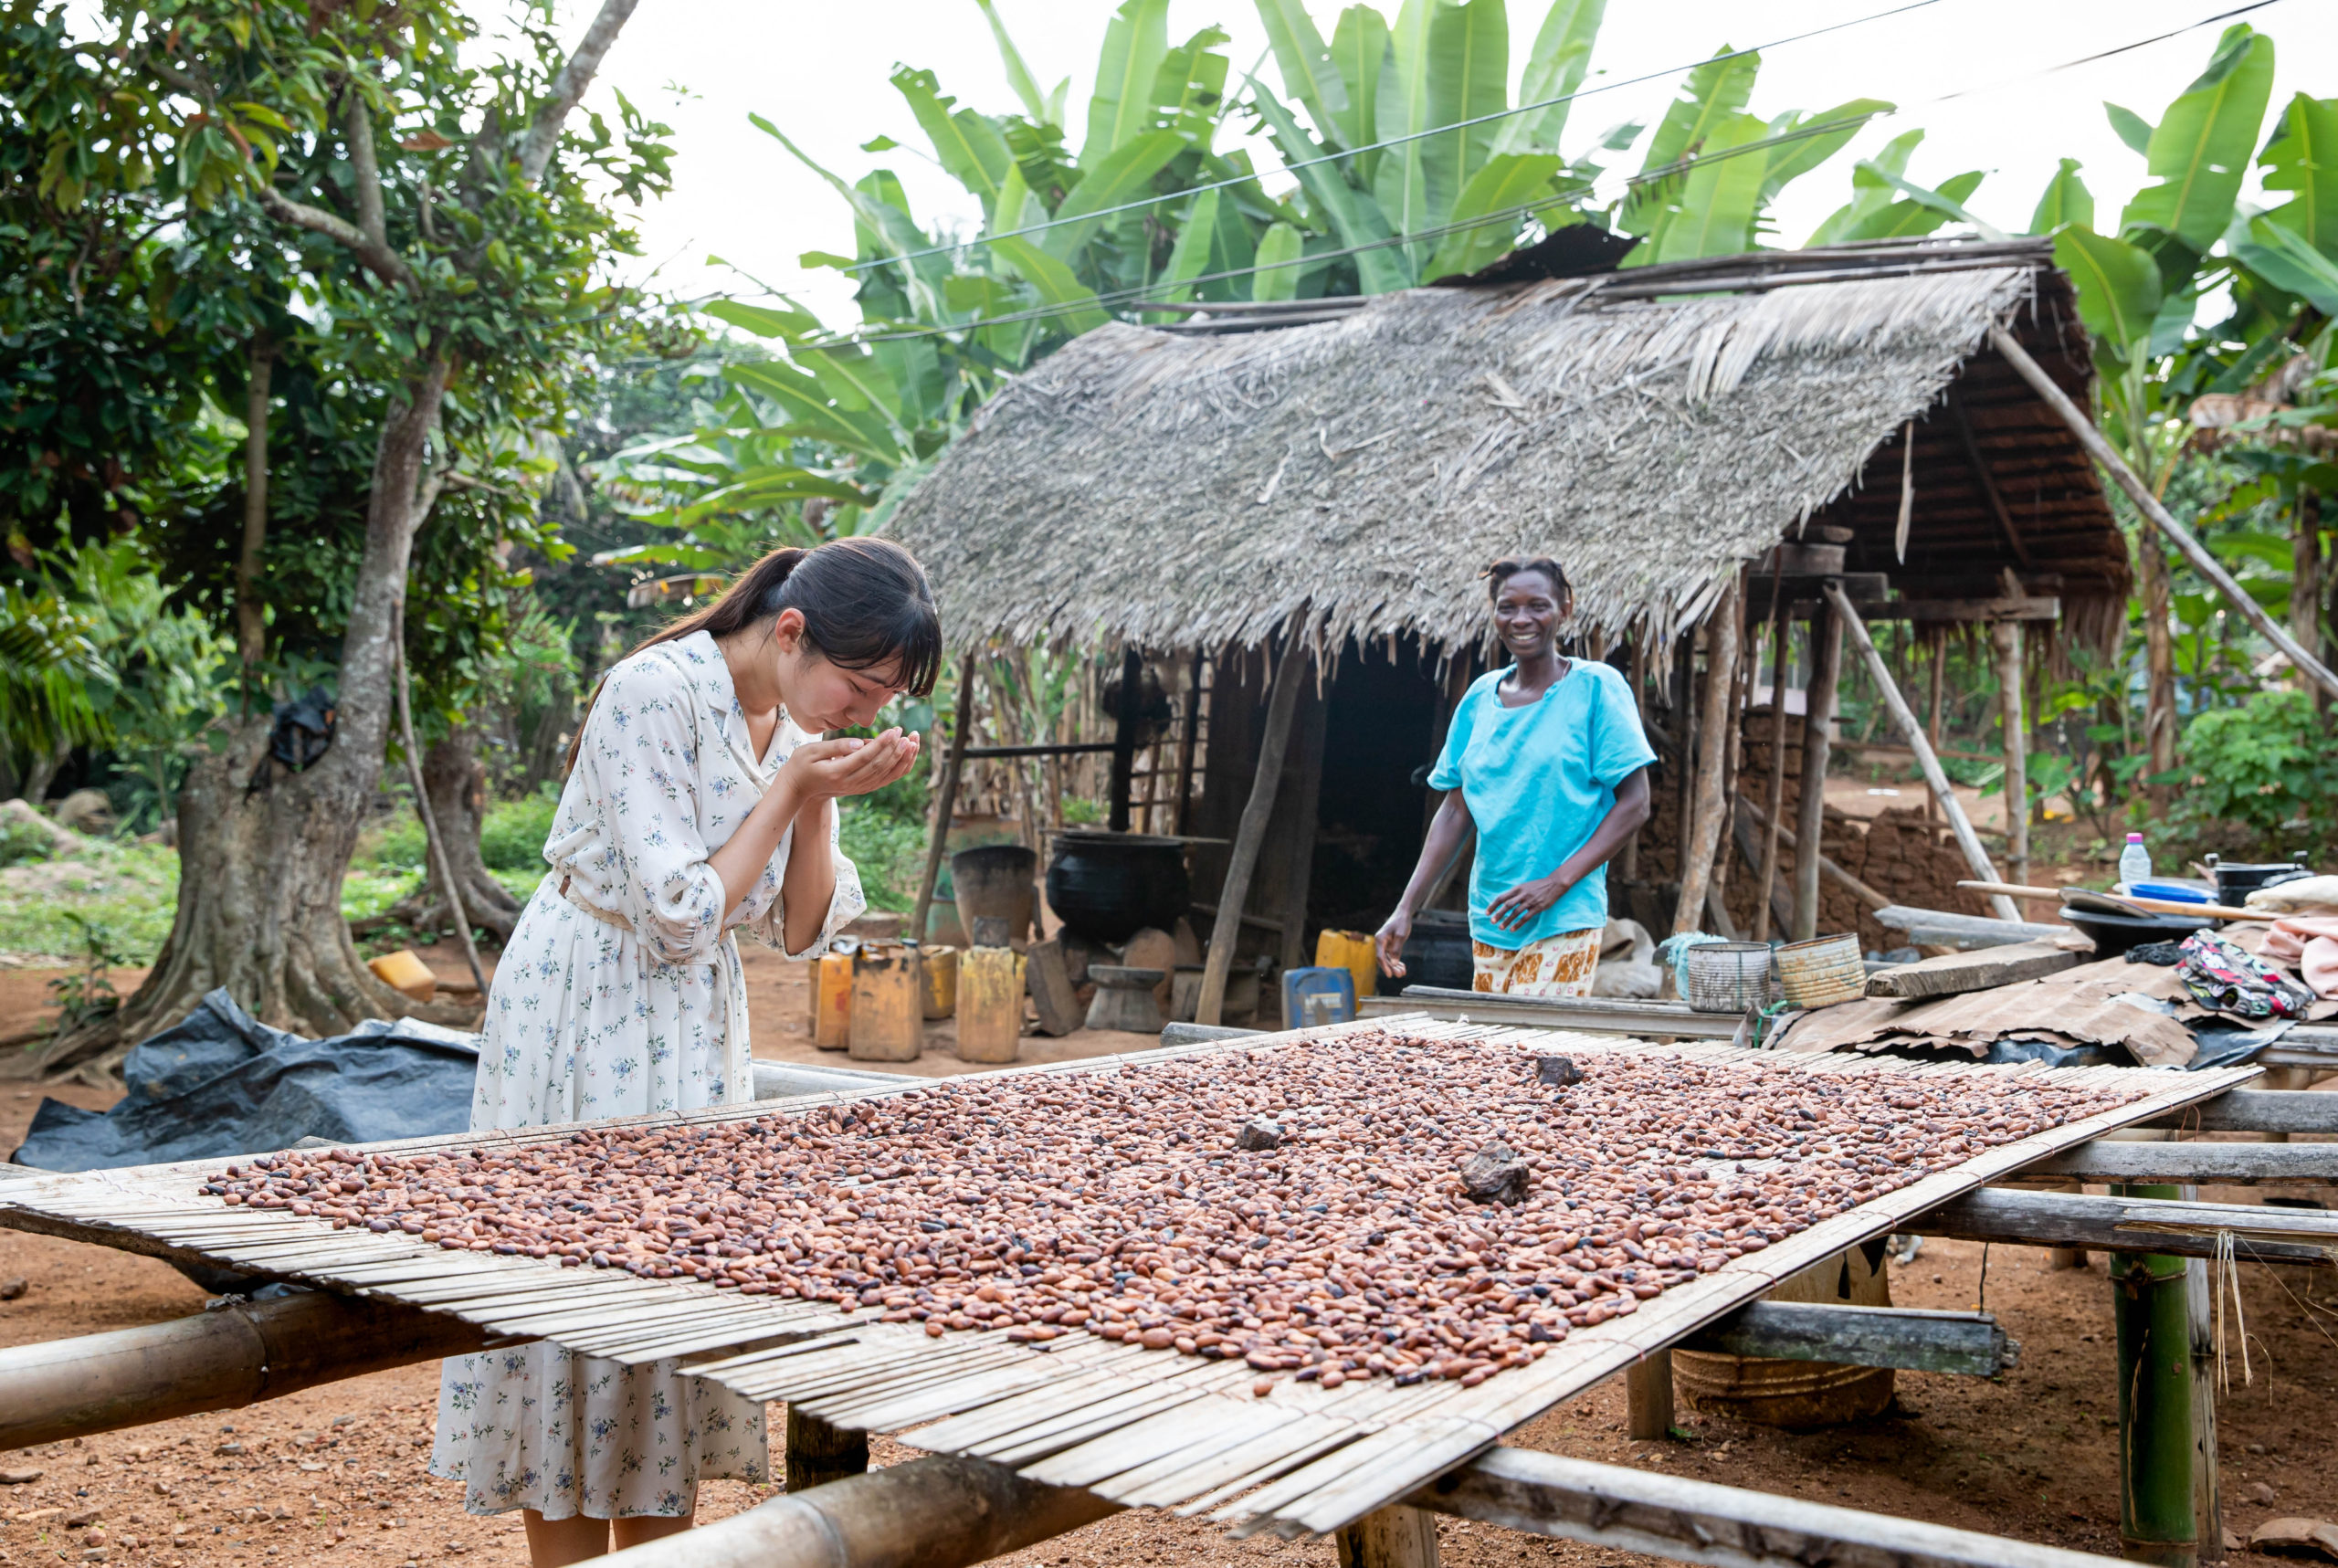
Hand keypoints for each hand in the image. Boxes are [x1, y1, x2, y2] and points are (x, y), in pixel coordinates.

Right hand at [782, 728, 920, 803]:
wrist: (799, 789)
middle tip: (907, 733)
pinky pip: (887, 779)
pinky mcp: (863, 788)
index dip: (881, 744)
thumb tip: (859, 743)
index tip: (894, 730)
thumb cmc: (802, 764)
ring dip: (902, 758)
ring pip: (886, 774)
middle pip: (879, 766)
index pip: (864, 758)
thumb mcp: (810, 750)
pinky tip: (910, 754)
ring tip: (914, 741)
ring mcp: (858, 788)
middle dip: (895, 749)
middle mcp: (850, 783)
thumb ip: (835, 745)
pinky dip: (900, 767)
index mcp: (836, 772)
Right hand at [1373, 908, 1412, 978]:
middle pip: (1384, 959)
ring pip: (1388, 959)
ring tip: (1403, 973)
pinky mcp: (1390, 945)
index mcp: (1380, 939)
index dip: (1384, 966)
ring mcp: (1385, 944)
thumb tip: (1394, 963)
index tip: (1390, 975)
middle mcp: (1380, 942)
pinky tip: (1403, 967)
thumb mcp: (1401, 935)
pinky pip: (1391, 956)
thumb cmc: (1401, 922)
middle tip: (1400, 975)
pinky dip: (1397, 962)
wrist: (1403, 914)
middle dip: (1391, 968)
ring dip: (1394, 966)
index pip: (1380, 956)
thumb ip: (1397, 950)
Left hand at [1485, 873, 1568, 931]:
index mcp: (1518, 888)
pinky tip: (1512, 929)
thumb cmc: (1538, 886)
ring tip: (1501, 927)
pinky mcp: (1538, 907)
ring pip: (1516, 912)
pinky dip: (1518, 924)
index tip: (1487, 912)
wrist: (1554, 884)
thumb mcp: (1524, 886)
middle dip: (1498, 914)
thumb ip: (1515, 893)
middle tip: (1492, 922)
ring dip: (1507, 920)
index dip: (1493, 905)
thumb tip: (1503, 902)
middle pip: (1507, 905)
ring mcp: (1530, 901)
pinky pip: (1526, 917)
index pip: (1502, 897)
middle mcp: (1522, 894)